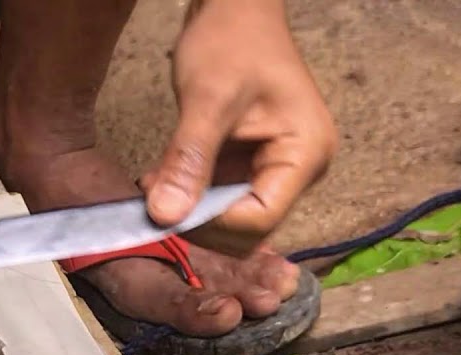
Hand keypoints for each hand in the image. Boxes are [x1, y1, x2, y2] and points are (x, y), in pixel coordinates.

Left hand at [142, 0, 336, 242]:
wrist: (234, 6)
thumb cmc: (232, 39)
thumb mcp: (207, 99)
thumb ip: (189, 160)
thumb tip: (165, 216)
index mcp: (306, 154)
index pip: (260, 217)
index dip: (212, 223)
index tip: (168, 211)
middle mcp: (299, 168)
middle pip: (250, 227)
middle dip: (201, 222)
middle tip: (154, 202)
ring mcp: (276, 168)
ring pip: (232, 218)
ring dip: (192, 212)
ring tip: (155, 187)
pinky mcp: (252, 164)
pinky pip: (221, 198)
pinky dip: (191, 196)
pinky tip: (162, 180)